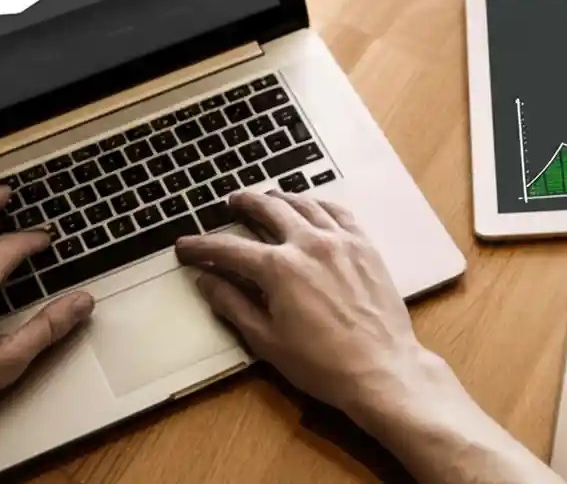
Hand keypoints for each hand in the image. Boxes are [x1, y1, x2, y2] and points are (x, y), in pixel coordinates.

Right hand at [174, 192, 439, 418]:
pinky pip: (338, 212)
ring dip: (280, 198)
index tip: (185, 246)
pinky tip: (312, 206)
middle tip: (230, 203)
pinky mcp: (365, 245)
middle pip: (268, 209)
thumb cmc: (322, 363)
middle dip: (244, 204)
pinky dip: (319, 204)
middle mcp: (309, 244)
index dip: (202, 246)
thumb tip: (206, 281)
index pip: (229, 249)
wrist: (380, 367)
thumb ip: (233, 304)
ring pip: (304, 204)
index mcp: (279, 268)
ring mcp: (341, 241)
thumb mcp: (266, 340)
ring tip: (267, 198)